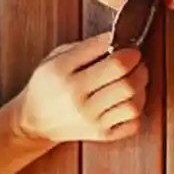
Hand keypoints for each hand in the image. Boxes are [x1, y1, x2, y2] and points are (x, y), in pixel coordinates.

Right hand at [11, 32, 149, 144]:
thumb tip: (120, 38)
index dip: (131, 53)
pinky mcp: (101, 135)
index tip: (131, 50)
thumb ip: (89, 46)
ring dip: (140, 90)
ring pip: (133, 105)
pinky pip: (133, 123)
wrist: (33, 121)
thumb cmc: (48, 85)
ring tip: (132, 81)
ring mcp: (92, 121)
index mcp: (66, 76)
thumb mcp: (58, 57)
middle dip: (140, 69)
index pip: (115, 64)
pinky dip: (136, 111)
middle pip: (128, 85)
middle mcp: (79, 101)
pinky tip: (126, 101)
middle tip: (136, 64)